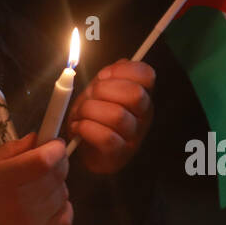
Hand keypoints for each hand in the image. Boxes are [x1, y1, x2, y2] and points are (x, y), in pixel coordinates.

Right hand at [0, 133, 71, 224]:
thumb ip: (12, 150)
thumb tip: (38, 140)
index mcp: (1, 182)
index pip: (45, 161)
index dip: (54, 149)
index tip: (53, 144)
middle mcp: (18, 206)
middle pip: (57, 176)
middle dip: (57, 164)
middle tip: (46, 163)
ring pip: (63, 195)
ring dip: (57, 186)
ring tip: (39, 187)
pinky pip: (66, 219)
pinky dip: (61, 208)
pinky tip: (46, 205)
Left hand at [67, 60, 155, 174]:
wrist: (84, 147)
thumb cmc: (93, 114)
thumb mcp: (99, 89)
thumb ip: (107, 76)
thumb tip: (109, 71)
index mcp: (141, 94)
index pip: (146, 74)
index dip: (122, 70)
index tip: (103, 76)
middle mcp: (143, 115)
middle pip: (135, 94)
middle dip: (104, 90)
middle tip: (90, 96)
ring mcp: (134, 136)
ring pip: (117, 116)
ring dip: (90, 110)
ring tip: (80, 114)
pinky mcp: (119, 154)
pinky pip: (106, 137)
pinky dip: (86, 128)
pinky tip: (79, 128)